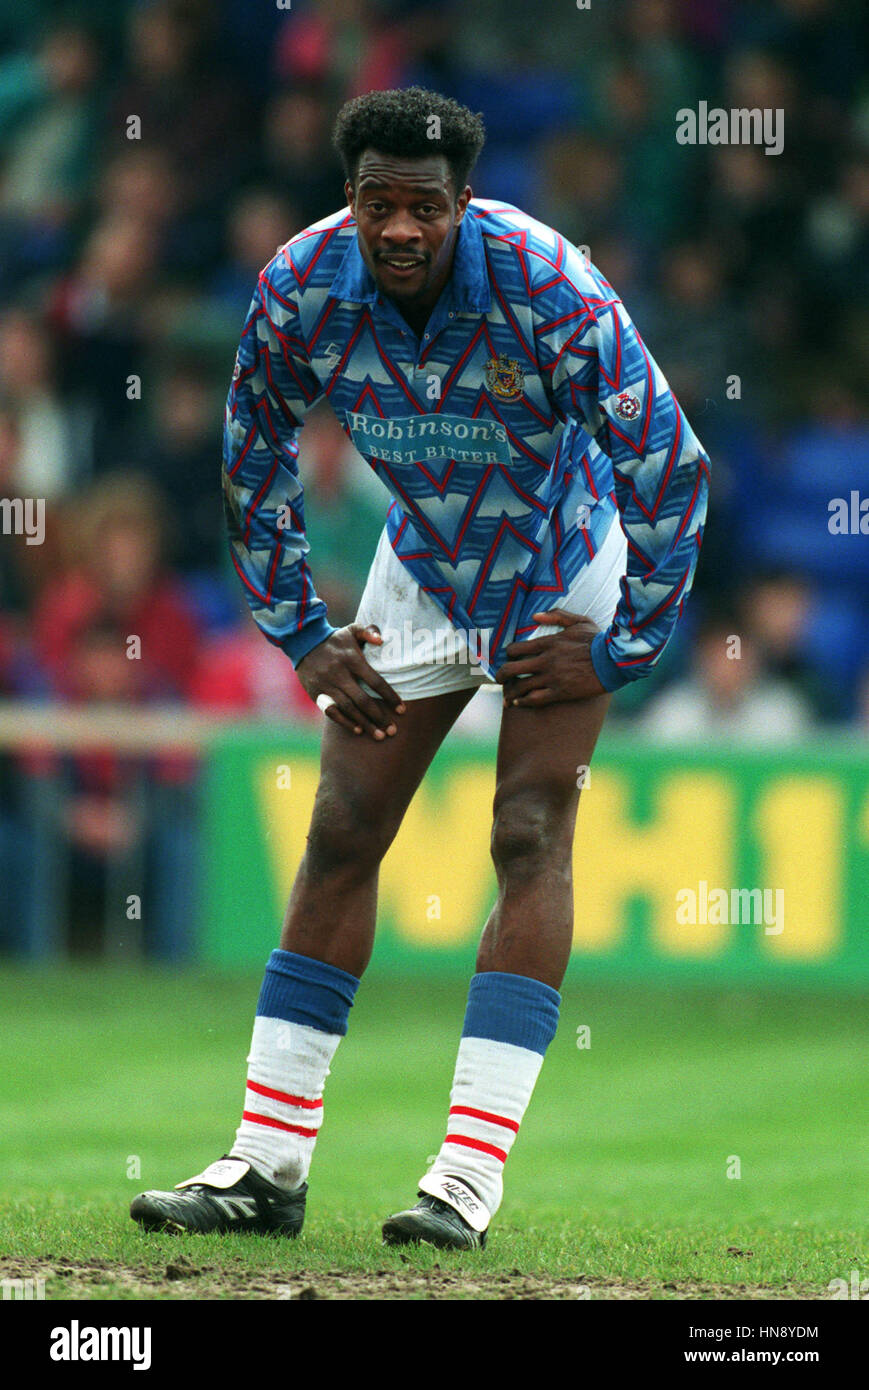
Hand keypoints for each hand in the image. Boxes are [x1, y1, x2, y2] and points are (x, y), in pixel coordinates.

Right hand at [296, 623, 405, 738]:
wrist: (303, 642)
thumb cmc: (335, 639)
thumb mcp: (352, 630)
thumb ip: (369, 632)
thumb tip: (382, 640)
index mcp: (352, 659)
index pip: (375, 681)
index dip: (389, 696)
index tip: (402, 710)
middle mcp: (339, 673)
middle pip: (362, 700)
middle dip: (379, 717)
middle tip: (392, 731)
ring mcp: (327, 685)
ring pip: (348, 709)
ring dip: (364, 724)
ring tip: (379, 735)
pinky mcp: (316, 693)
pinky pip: (331, 711)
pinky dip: (345, 722)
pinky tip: (358, 730)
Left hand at [495, 610, 606, 706]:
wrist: (614, 661)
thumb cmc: (598, 640)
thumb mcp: (579, 621)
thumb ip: (556, 616)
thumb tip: (535, 616)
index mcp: (548, 643)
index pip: (515, 649)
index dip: (508, 654)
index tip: (509, 658)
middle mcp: (545, 660)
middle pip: (511, 669)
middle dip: (501, 675)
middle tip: (500, 678)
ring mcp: (551, 678)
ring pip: (520, 686)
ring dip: (509, 691)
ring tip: (506, 695)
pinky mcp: (560, 692)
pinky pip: (534, 700)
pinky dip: (522, 702)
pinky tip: (516, 703)